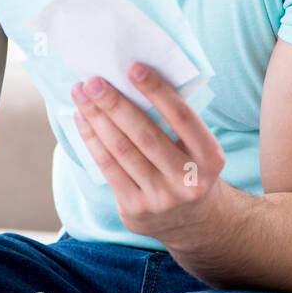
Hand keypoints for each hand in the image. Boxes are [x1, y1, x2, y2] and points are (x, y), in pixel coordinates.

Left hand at [70, 62, 226, 243]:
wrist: (195, 223)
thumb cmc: (191, 168)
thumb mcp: (200, 149)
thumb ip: (177, 123)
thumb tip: (134, 82)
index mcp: (210, 157)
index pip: (182, 117)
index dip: (157, 91)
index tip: (133, 68)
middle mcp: (188, 180)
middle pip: (145, 135)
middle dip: (115, 104)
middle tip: (93, 81)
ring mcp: (161, 198)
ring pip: (122, 151)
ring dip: (97, 119)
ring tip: (81, 95)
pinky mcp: (136, 210)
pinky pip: (108, 169)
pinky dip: (92, 141)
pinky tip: (82, 120)